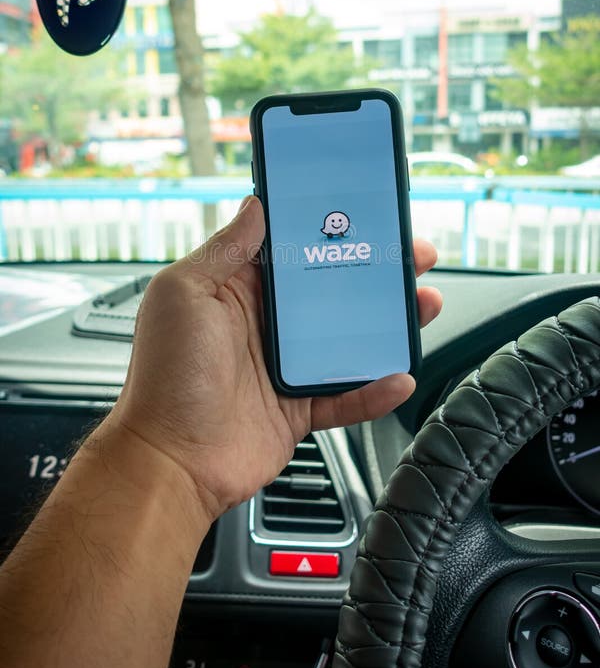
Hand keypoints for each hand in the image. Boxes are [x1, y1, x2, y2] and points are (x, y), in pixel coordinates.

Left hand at [109, 196, 441, 521]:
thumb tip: (254, 205)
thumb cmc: (164, 377)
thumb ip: (224, 250)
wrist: (169, 463)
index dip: (330, 231)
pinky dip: (375, 390)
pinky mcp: (299, 409)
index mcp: (237, 291)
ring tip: (424, 304)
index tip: (365, 213)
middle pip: (332, 291)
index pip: (293, 250)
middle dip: (376, 272)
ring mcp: (285, 368)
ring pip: (350, 339)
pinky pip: (347, 396)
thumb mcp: (184, 294)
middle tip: (413, 255)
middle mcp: (265, 326)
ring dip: (388, 324)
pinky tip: (399, 377)